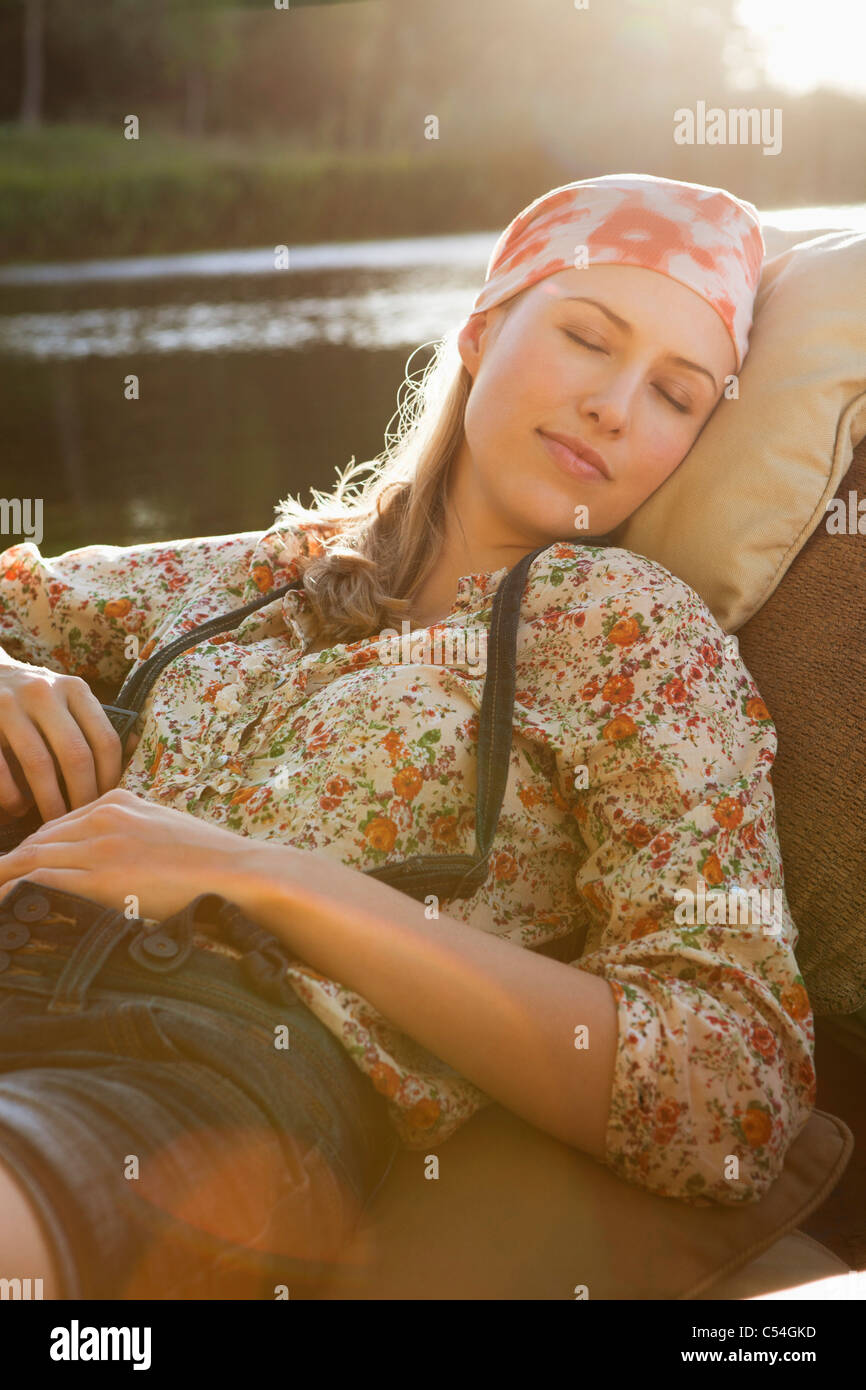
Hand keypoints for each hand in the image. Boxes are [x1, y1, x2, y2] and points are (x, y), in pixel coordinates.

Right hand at [0, 657, 122, 822]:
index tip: (106, 801)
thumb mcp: (67, 698)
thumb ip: (93, 722)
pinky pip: (1, 768)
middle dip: (82, 795)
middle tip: (82, 819)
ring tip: (53, 822)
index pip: (105, 739)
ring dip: (48, 801)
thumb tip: (134, 749)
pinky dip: (12, 795)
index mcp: (74, 689)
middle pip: (75, 754)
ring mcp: (10, 704)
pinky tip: (19, 808)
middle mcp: (44, 692)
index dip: (110, 777)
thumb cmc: (35, 698)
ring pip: (38, 764)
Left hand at [0, 787, 273, 920]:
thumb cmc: (206, 860)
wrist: (234, 871)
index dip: (32, 849)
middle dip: (11, 863)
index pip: (57, 824)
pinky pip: (40, 879)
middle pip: (38, 838)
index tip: (17, 869)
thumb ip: (130, 834)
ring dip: (5, 876)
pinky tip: (4, 900)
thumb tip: (113, 861)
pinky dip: (15, 889)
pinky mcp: (99, 875)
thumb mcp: (162, 829)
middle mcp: (102, 814)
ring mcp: (99, 843)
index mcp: (117, 800)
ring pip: (31, 856)